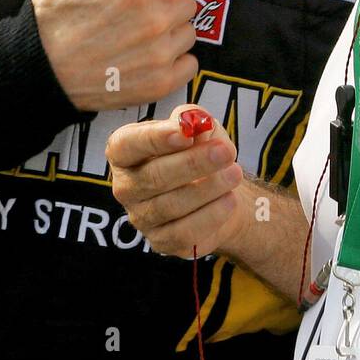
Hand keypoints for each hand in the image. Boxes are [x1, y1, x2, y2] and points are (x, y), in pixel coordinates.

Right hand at [32, 0, 238, 111]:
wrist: (39, 74)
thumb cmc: (52, 19)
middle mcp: (153, 19)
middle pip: (188, 0)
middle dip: (168, 1)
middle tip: (135, 10)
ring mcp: (159, 53)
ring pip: (189, 32)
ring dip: (171, 31)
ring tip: (135, 37)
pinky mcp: (159, 83)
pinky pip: (190, 63)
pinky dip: (174, 61)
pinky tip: (145, 59)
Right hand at [107, 105, 247, 257]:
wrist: (218, 189)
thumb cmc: (200, 150)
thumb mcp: (198, 126)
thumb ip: (192, 118)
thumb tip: (193, 123)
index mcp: (124, 152)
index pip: (126, 145)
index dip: (154, 139)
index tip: (184, 132)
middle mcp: (126, 187)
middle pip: (153, 177)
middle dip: (192, 164)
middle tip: (225, 152)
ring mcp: (141, 217)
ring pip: (171, 206)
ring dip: (208, 189)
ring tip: (235, 174)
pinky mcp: (161, 241)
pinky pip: (184, 232)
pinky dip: (211, 215)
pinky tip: (230, 200)